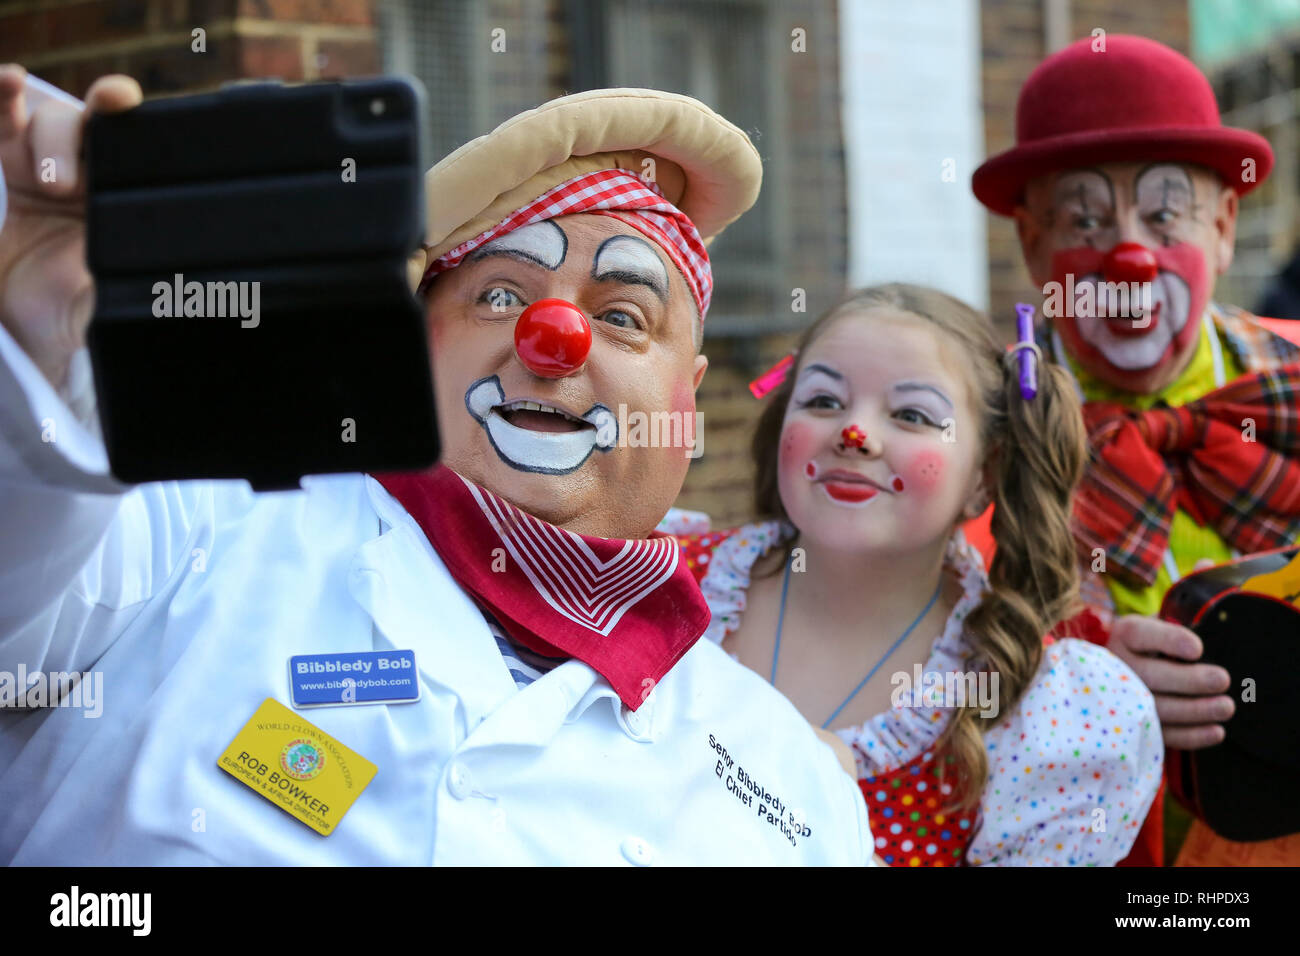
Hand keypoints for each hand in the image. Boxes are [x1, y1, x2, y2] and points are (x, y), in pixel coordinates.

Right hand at [0, 65, 140, 388]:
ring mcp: (57, 169)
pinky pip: (9, 124)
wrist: (27, 327)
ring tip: (51, 186)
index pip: (149, 154)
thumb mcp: (106, 309)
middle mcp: (102, 179)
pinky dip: (5, 99)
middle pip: (103, 127)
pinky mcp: (17, 169)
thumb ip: (128, 297)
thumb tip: (162, 297)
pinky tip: (9, 81)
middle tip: (100, 126)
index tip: (142, 114)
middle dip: (104, 114)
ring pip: (56, 123)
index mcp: (136, 204)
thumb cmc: (75, 315)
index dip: (149, 125)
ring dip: (50, 139)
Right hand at [1107, 613, 1233, 749]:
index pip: (1139, 634)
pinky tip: (1217, 731)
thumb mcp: (1162, 627)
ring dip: (1196, 710)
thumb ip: (1181, 627)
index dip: (1169, 641)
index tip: (1198, 649)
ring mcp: (1123, 698)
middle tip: (1222, 680)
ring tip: (1226, 707)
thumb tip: (1216, 634)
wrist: (1130, 669)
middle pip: (1150, 676)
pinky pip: (1164, 735)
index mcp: (1125, 635)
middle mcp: (1118, 666)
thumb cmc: (1157, 644)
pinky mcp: (1137, 726)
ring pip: (1158, 708)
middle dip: (1190, 680)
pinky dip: (1192, 736)